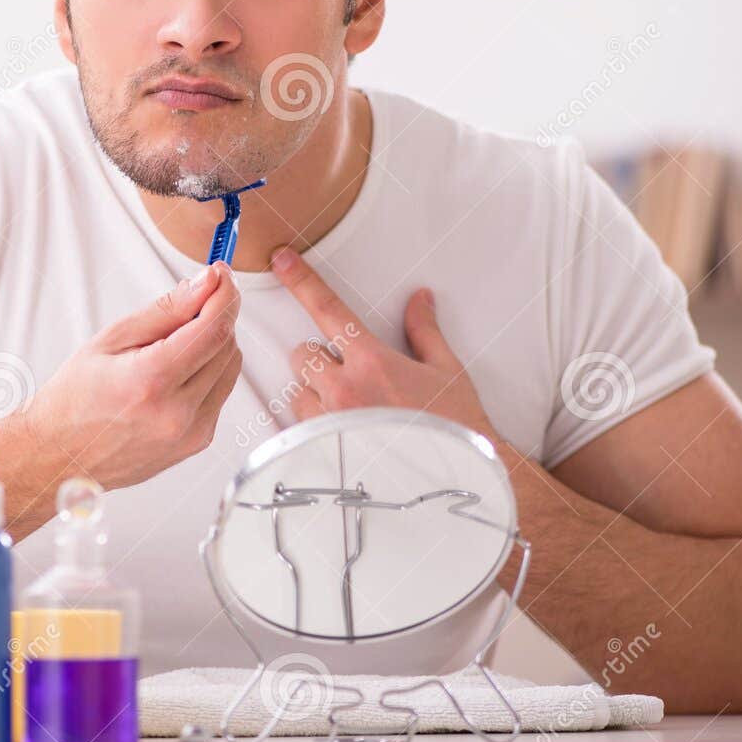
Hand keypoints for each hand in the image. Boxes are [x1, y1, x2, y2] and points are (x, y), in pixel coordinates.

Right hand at [17, 262, 242, 490]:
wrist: (59, 455)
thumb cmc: (74, 399)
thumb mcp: (111, 340)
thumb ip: (165, 311)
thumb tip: (205, 285)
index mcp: (150, 381)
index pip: (212, 329)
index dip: (224, 295)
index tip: (221, 276)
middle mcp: (176, 412)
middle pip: (227, 346)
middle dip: (216, 316)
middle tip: (192, 304)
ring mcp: (189, 433)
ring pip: (230, 368)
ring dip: (215, 344)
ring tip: (175, 343)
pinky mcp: (196, 443)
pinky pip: (221, 392)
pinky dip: (209, 372)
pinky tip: (177, 372)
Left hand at [269, 247, 498, 442]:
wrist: (460, 482)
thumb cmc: (457, 429)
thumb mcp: (447, 372)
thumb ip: (424, 331)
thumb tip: (420, 298)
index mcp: (373, 361)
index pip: (328, 309)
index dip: (301, 280)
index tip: (281, 259)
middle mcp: (345, 389)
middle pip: (302, 353)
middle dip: (319, 360)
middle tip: (348, 377)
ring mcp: (330, 422)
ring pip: (298, 392)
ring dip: (315, 395)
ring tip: (348, 411)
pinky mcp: (322, 451)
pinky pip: (301, 428)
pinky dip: (315, 426)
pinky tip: (344, 435)